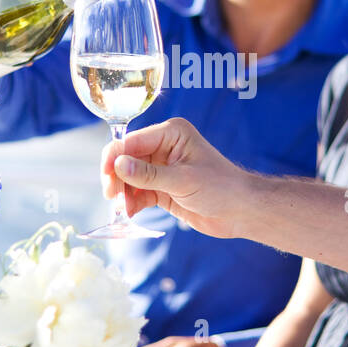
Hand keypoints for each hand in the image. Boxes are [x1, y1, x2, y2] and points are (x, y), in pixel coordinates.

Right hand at [101, 117, 250, 237]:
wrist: (240, 212)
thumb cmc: (221, 188)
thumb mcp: (183, 181)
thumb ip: (148, 174)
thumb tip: (118, 165)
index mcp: (171, 133)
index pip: (132, 141)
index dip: (114, 158)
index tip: (107, 179)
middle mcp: (163, 146)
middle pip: (125, 159)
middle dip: (117, 178)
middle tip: (113, 197)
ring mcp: (161, 167)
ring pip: (129, 177)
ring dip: (123, 193)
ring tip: (124, 209)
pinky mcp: (161, 187)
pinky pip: (137, 192)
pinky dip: (132, 202)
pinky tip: (131, 212)